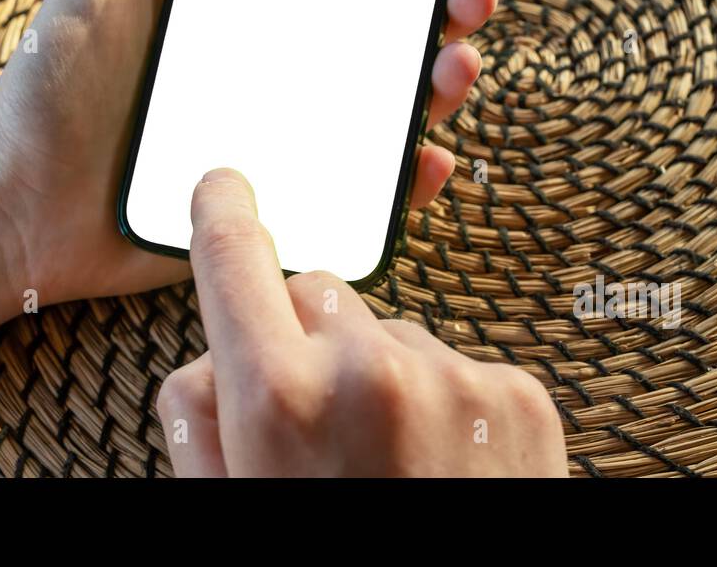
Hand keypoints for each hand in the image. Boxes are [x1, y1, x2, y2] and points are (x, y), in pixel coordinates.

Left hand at [0, 0, 521, 303]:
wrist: (15, 200)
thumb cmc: (54, 81)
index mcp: (256, 2)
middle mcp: (286, 63)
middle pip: (394, 25)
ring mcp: (291, 131)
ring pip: (394, 101)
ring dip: (444, 77)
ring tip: (455, 59)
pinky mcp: (286, 200)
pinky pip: (365, 187)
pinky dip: (408, 175)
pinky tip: (427, 155)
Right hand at [157, 168, 567, 475]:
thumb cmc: (326, 561)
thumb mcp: (228, 506)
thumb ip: (199, 417)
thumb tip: (213, 353)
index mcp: (278, 399)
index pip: (236, 252)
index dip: (223, 212)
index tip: (223, 187)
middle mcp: (368, 370)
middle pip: (317, 289)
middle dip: (305, 334)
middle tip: (315, 418)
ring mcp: (454, 376)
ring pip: (390, 328)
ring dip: (378, 372)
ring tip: (390, 463)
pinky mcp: (517, 391)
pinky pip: (455, 359)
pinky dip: (441, 399)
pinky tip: (439, 467)